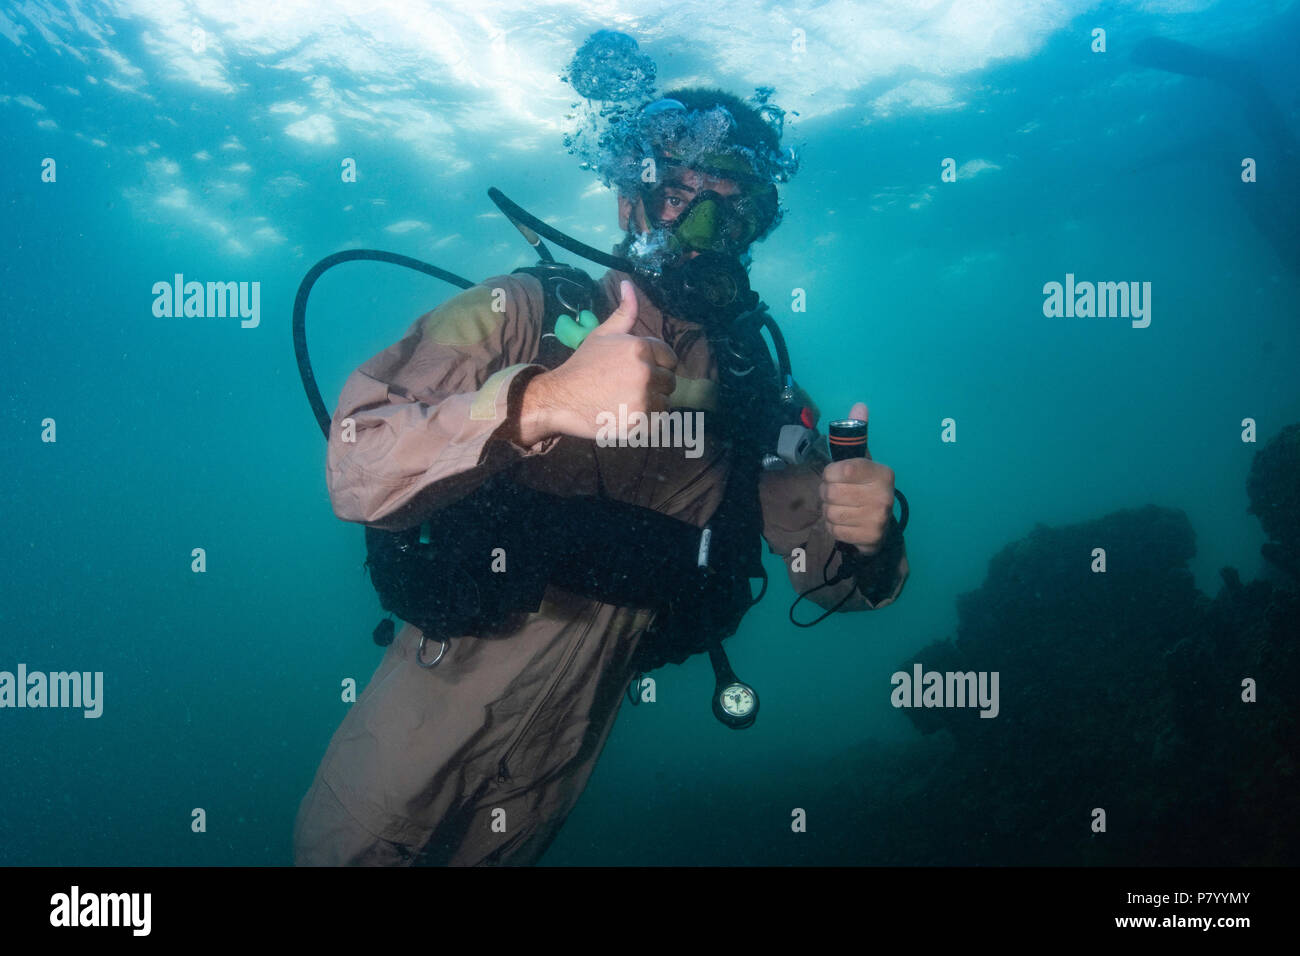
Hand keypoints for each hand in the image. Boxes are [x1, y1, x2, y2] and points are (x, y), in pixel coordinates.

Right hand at [517, 280, 677, 443]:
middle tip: (631, 388)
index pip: (670, 359)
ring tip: (629, 402)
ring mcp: (643, 398)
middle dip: (655, 385)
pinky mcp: (639, 422)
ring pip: (665, 403)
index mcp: (641, 347)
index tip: (639, 372)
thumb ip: (624, 311)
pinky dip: (647, 421)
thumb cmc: (582, 365)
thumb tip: (628, 283)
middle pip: (670, 382)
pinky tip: (628, 414)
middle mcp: (646, 372)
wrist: (560, 397)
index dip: (657, 365)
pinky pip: (657, 422)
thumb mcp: (603, 334)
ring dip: (653, 404)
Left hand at [819, 402, 895, 555]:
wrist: (878, 526)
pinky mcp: (870, 538)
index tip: (833, 475)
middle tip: (834, 494)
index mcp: (883, 473)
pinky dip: (833, 527)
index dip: (829, 473)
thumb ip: (857, 435)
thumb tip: (859, 405)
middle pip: (832, 492)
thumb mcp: (861, 461)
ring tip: (840, 508)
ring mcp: (878, 519)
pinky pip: (834, 530)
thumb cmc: (864, 488)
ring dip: (828, 511)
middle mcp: (884, 496)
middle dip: (826, 493)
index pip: (842, 470)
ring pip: (830, 512)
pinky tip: (845, 523)